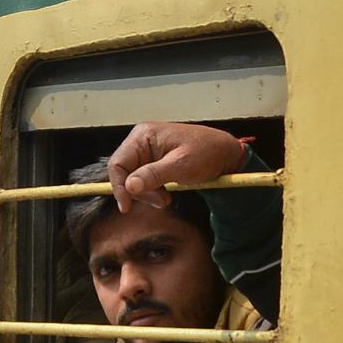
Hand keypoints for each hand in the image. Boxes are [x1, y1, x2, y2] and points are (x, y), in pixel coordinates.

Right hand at [107, 122, 246, 209]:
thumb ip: (153, 175)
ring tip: (166, 198)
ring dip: (147, 193)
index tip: (127, 207)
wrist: (225, 153)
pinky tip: (166, 193)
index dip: (119, 186)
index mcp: (144, 135)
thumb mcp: (181, 165)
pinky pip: (143, 180)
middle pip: (124, 173)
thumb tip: (129, 186)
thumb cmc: (207, 152)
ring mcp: (147, 151)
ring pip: (133, 179)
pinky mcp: (153, 162)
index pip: (118, 163)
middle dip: (139, 191)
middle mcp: (142, 141)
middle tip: (161, 201)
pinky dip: (152, 191)